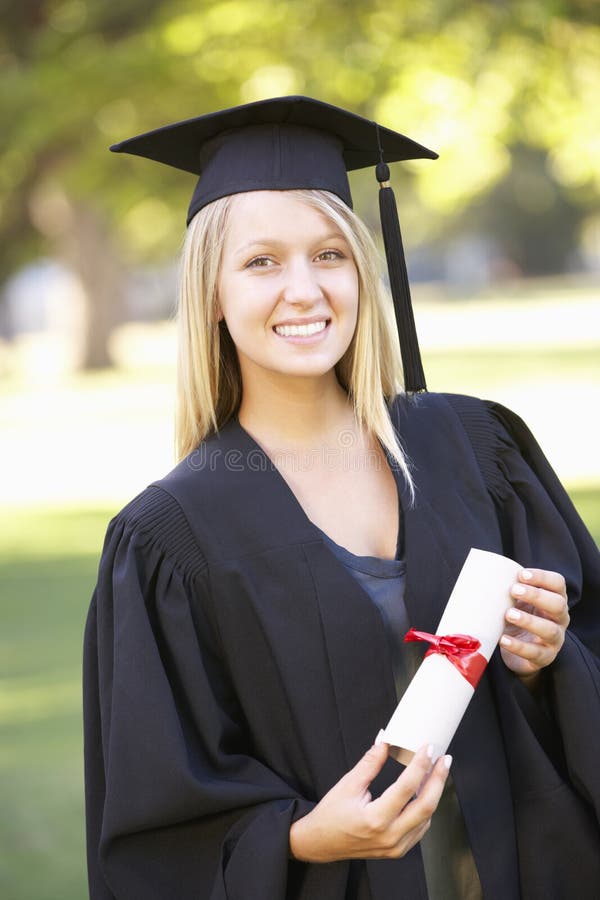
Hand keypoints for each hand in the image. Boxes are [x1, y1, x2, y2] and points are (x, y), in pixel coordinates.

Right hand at [288, 742, 450, 862]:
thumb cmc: (331, 815)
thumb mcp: (348, 784)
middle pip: (427, 806)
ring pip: (427, 818)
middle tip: (444, 760)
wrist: (320, 843)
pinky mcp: (397, 850)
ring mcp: (395, 846)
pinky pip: (420, 829)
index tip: (427, 749)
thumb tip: (385, 740)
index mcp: (375, 819)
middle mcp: (389, 836)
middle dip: (439, 780)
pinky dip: (425, 809)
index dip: (420, 765)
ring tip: (435, 772)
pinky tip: (424, 793)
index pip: (406, 788)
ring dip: (434, 793)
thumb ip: (370, 763)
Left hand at [500, 568, 568, 678]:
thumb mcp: (516, 602)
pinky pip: (535, 653)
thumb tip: (480, 576)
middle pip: (558, 605)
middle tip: (514, 590)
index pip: (558, 584)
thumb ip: (507, 589)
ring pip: (550, 630)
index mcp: (555, 599)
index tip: (521, 574)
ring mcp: (554, 640)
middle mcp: (559, 619)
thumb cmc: (516, 617)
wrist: (517, 652)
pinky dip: (518, 646)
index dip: (543, 577)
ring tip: (508, 614)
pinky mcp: (544, 657)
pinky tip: (503, 639)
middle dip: (537, 596)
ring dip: (529, 621)